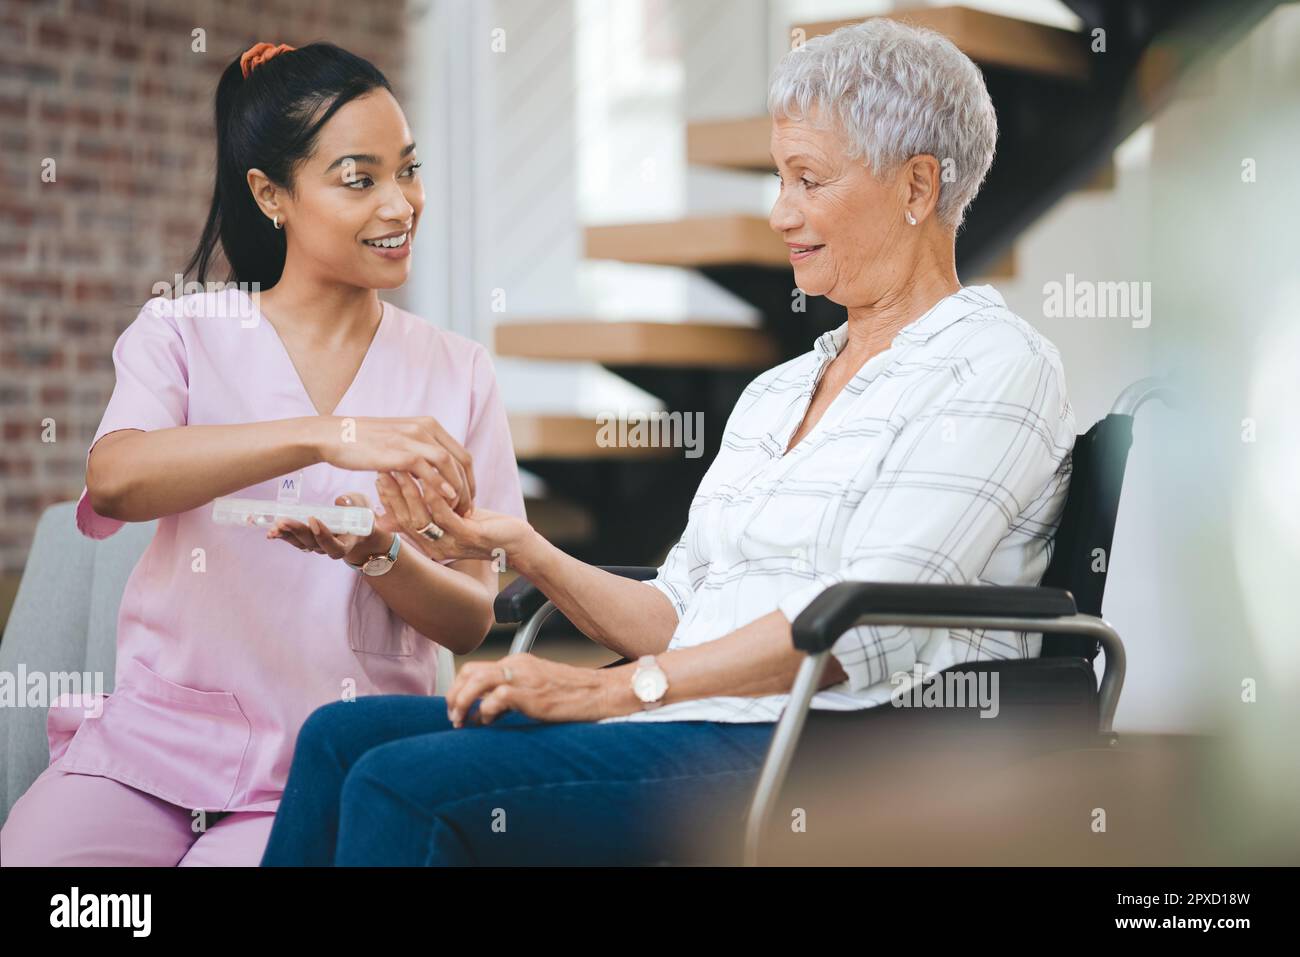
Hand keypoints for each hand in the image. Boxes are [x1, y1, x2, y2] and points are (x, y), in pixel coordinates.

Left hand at [267, 492, 388, 564]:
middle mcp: (330, 549)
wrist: (358, 529)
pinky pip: (294, 541)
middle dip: (297, 532)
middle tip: (284, 521)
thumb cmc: (362, 517)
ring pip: (301, 544)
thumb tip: (340, 501)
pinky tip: (272, 531)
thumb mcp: (363, 506)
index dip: (323, 536)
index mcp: (347, 544)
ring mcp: (317, 546)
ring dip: (286, 535)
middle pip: (313, 544)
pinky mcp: (307, 541)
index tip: (313, 519)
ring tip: (275, 526)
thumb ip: (354, 503)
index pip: (334, 547)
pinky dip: (283, 535)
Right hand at [313, 415, 475, 515]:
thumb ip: (418, 449)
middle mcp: (425, 428)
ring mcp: (412, 438)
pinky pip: (428, 470)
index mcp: (428, 425)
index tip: (468, 498)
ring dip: (457, 490)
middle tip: (467, 510)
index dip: (469, 478)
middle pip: (461, 460)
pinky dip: (440, 485)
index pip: (461, 454)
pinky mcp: (399, 451)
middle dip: (468, 487)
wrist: (335, 435)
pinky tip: (445, 499)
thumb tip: (433, 470)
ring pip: (449, 465)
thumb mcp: (399, 439)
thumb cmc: (365, 442)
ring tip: (457, 510)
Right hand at [373, 471, 531, 564]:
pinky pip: (445, 516)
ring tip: (402, 469)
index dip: (387, 498)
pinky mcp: (466, 537)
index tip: (380, 475)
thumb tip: (411, 495)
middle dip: (393, 493)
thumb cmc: (486, 526)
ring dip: (410, 492)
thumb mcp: (454, 516)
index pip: (399, 520)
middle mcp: (434, 546)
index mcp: (428, 542)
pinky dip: (435, 497)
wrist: (516, 544)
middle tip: (385, 469)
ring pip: (421, 517)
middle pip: (405, 518)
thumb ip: (432, 508)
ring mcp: (450, 544)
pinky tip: (429, 479)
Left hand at [445, 653, 623, 725]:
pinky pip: (497, 697)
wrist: (601, 692)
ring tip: (461, 722)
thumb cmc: (572, 695)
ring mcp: (524, 678)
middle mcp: (517, 665)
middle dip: (454, 696)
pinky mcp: (532, 694)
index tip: (456, 710)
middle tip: (454, 718)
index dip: (459, 689)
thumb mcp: (537, 689)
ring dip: (463, 702)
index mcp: (518, 662)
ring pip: (477, 682)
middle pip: (470, 672)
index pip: (475, 668)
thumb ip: (512, 695)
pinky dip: (487, 711)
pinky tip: (490, 722)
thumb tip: (485, 712)